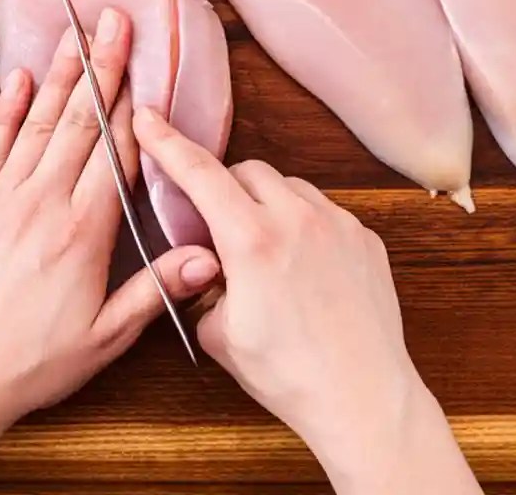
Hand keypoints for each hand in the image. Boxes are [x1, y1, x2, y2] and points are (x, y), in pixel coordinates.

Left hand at [0, 9, 219, 494]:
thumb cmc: (31, 362)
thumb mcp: (105, 338)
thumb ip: (155, 290)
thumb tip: (207, 257)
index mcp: (82, 233)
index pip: (115, 154)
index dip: (134, 107)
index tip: (146, 66)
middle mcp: (41, 205)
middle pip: (80, 123)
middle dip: (101, 69)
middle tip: (114, 22)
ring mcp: (2, 201)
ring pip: (38, 124)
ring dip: (60, 77)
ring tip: (76, 34)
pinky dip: (6, 110)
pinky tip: (20, 80)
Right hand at [134, 109, 481, 494]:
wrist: (362, 397)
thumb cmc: (289, 375)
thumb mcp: (219, 335)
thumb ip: (202, 287)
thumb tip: (203, 268)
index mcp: (253, 241)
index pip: (200, 173)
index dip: (167, 143)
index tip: (149, 119)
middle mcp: (299, 220)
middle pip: (247, 170)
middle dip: (224, 186)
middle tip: (214, 223)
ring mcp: (339, 225)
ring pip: (289, 187)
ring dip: (266, 203)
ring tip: (262, 249)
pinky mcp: (365, 239)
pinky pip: (325, 212)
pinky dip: (304, 225)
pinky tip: (301, 267)